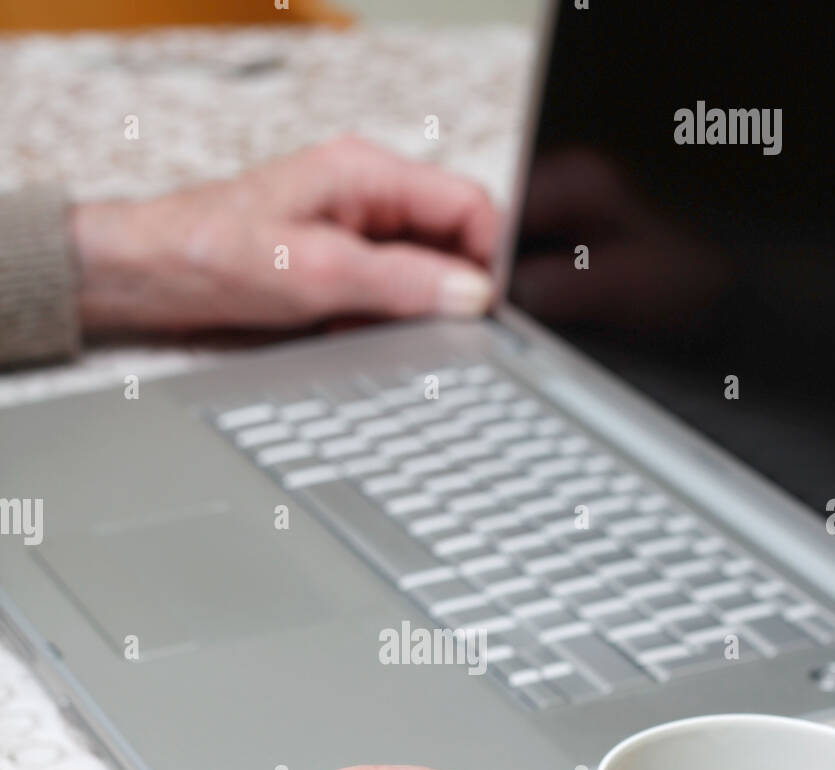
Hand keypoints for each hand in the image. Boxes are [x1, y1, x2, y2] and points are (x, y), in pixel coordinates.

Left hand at [71, 137, 497, 335]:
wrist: (146, 276)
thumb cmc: (211, 254)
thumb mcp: (316, 273)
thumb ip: (400, 283)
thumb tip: (471, 295)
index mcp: (367, 174)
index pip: (468, 205)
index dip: (493, 257)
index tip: (499, 308)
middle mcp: (366, 199)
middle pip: (451, 242)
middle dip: (457, 291)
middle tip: (454, 335)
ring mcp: (353, 234)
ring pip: (423, 275)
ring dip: (419, 312)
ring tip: (393, 335)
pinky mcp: (337, 268)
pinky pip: (388, 297)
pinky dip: (388, 323)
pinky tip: (363, 338)